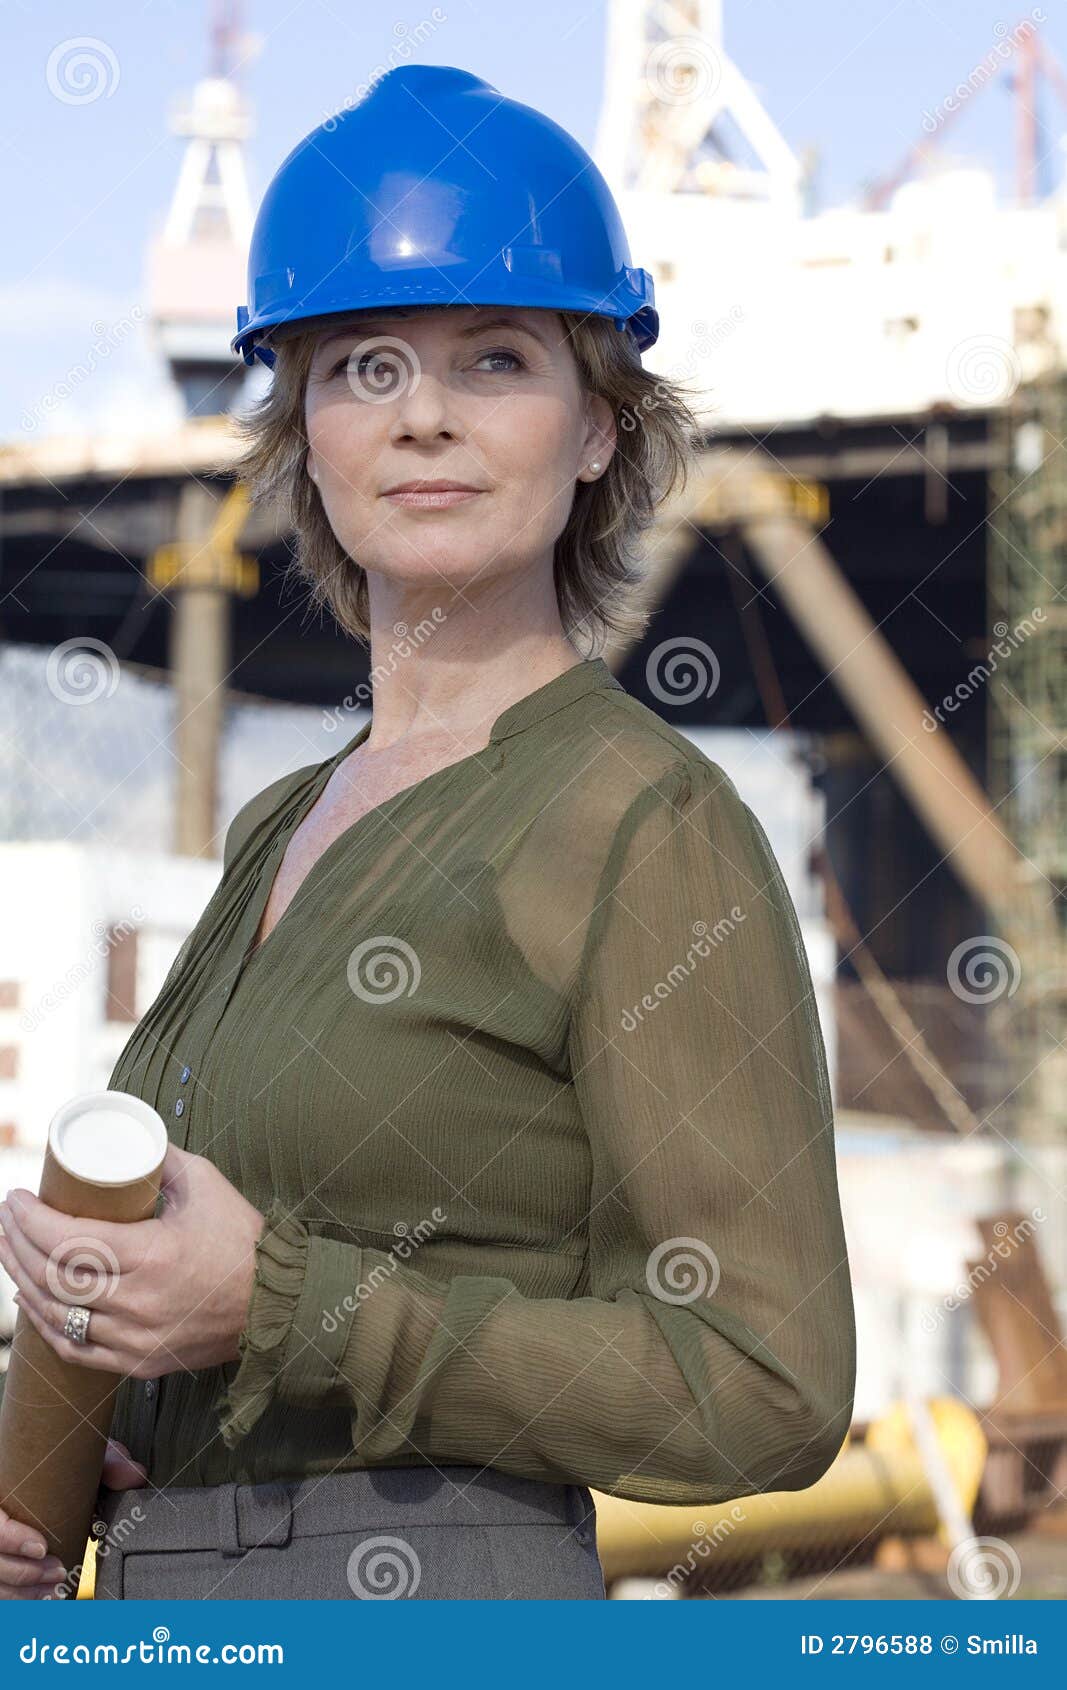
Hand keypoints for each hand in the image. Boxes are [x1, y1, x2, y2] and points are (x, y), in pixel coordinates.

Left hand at [0, 1144, 264, 1379]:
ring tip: (9, 1251)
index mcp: (153, 1256)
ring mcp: (136, 1338)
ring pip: (56, 1314)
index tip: (14, 1197)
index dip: (30, 1219)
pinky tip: (30, 1300)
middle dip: (17, 1243)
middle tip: (7, 1217)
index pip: (69, 1240)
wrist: (278, 1304)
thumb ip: (163, 1161)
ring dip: (22, 1280)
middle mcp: (138, 1302)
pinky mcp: (139, 1362)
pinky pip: (74, 1349)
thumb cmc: (245, 1241)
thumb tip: (128, 1140)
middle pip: (53, 1276)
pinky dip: (44, 1324)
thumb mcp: (206, 1186)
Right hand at [0, 1438, 145, 1599]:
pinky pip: (2, 1592)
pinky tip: (43, 1601)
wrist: (53, 1471)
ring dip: (23, 1593)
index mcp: (1, 1494)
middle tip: (59, 1572)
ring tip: (56, 1589)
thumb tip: (133, 1474)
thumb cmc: (63, 1468)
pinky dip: (21, 1601)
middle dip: (25, 1573)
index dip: (10, 1539)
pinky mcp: (6, 1564)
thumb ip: (108, 1463)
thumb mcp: (85, 1459)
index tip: (42, 1547)